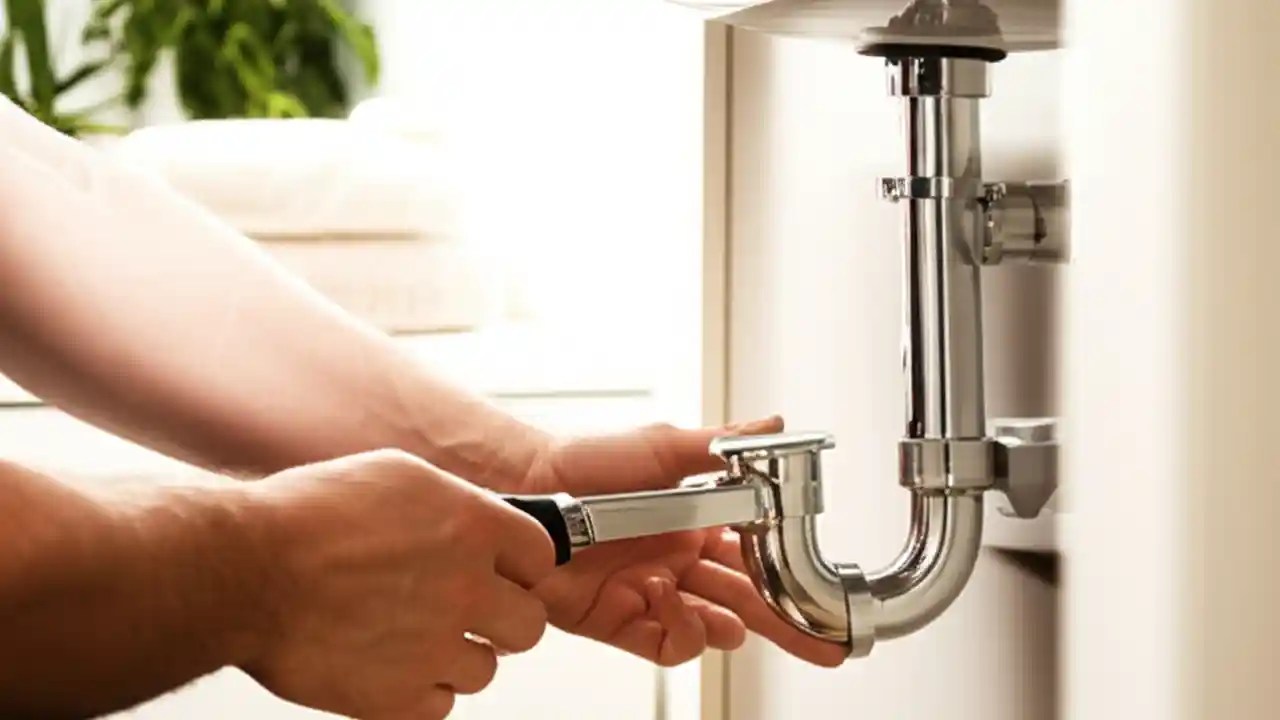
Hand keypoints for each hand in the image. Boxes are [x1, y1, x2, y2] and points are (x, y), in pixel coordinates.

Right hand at [239, 450, 555, 719]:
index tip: (506, 568)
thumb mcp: (393, 475)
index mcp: (471, 526)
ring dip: (457, 656)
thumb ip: (452, 501)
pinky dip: (420, 693)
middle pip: (530, 623)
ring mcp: (435, 646)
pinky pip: (440, 707)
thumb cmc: (303, 517)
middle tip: (471, 610)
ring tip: (413, 635)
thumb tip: (480, 517)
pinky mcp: (398, 696)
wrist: (242, 570)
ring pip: (486, 669)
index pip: (541, 555)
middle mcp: (465, 587)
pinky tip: (392, 665)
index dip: (521, 563)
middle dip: (503, 617)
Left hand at [518, 417, 847, 667]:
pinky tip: (668, 599)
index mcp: (695, 524)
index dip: (791, 574)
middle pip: (748, 600)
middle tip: (823, 642)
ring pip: (713, 626)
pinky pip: (666, 642)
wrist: (527, 486)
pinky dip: (679, 628)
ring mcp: (652, 593)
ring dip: (731, 627)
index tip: (821, 588)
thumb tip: (774, 425)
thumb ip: (723, 444)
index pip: (758, 556)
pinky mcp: (621, 620)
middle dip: (788, 623)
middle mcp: (678, 561)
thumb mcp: (662, 446)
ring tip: (736, 620)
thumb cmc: (586, 462)